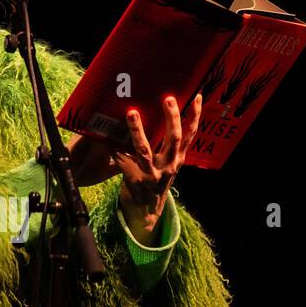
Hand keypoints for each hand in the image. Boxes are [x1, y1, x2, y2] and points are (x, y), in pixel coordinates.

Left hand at [114, 93, 200, 244]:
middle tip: (167, 98)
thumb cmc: (155, 179)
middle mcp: (170, 165)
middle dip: (172, 117)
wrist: (146, 210)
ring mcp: (153, 174)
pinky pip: (124, 162)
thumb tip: (167, 113)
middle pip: (175, 137)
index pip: (191, 133)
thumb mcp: (168, 163)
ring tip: (131, 113)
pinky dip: (116, 150)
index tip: (198, 96)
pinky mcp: (137, 181)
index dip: (195, 115)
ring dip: (137, 130)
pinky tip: (107, 139)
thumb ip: (168, 144)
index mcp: (179, 158)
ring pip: (145, 149)